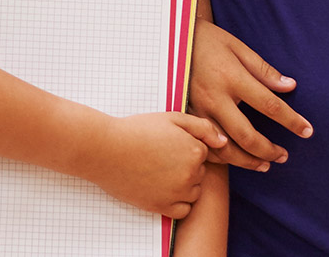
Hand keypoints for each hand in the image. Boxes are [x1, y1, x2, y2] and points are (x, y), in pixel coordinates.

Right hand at [84, 112, 219, 218]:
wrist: (104, 149)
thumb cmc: (134, 130)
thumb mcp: (171, 118)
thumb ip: (202, 127)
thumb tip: (224, 143)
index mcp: (194, 151)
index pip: (202, 154)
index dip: (184, 148)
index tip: (165, 145)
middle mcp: (191, 174)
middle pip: (198, 174)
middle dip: (184, 166)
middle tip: (158, 157)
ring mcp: (177, 192)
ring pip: (193, 192)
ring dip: (182, 185)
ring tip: (156, 172)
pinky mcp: (163, 207)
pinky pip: (183, 210)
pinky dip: (175, 202)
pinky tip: (159, 188)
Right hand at [186, 20, 309, 169]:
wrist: (166, 38)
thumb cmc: (206, 39)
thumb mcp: (237, 46)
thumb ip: (263, 69)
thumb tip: (289, 87)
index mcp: (231, 78)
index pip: (269, 106)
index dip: (292, 121)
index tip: (307, 131)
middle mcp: (215, 97)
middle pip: (247, 135)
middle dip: (268, 150)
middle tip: (283, 156)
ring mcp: (198, 109)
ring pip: (224, 146)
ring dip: (247, 160)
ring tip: (264, 165)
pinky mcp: (185, 115)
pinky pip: (205, 143)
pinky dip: (221, 157)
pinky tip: (234, 159)